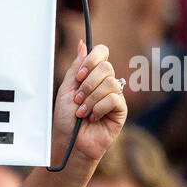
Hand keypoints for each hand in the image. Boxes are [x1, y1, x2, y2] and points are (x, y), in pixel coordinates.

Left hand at [52, 41, 126, 165]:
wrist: (69, 142)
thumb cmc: (66, 119)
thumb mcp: (66, 90)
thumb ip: (76, 68)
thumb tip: (83, 44)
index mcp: (92, 75)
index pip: (102, 52)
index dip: (92, 60)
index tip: (79, 76)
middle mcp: (106, 83)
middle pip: (106, 66)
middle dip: (87, 84)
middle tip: (78, 100)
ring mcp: (115, 95)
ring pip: (109, 83)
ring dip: (91, 99)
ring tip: (82, 112)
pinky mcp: (120, 110)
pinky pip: (114, 98)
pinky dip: (98, 108)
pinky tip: (92, 118)